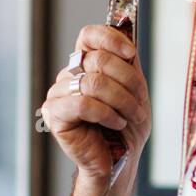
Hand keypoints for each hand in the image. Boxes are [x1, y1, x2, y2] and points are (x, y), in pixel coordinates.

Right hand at [40, 25, 150, 182]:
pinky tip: (116, 124)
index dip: (111, 39)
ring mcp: (59, 94)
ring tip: (132, 117)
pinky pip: (83, 104)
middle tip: (140, 102)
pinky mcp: (55, 115)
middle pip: (98, 60)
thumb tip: (127, 35)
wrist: (120, 160)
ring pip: (93, 83)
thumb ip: (128, 63)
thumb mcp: (135, 90)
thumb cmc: (126, 126)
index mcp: (86, 64)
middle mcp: (69, 75)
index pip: (88, 35)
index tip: (131, 54)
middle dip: (128, 82)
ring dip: (122, 101)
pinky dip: (107, 114)